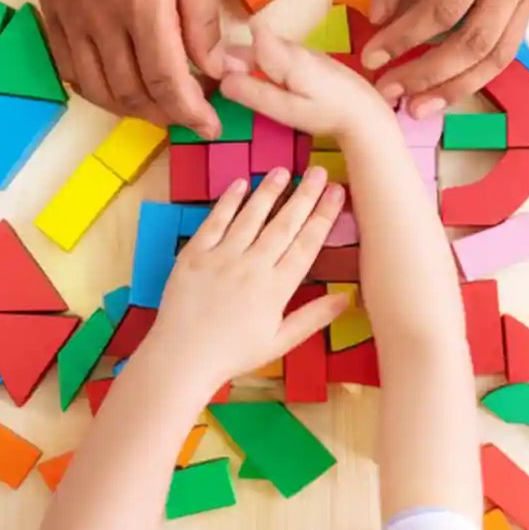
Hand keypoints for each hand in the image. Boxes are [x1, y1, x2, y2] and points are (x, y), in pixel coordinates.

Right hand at [17, 0, 223, 136]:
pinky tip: (118, 85)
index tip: (208, 125)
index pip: (166, 80)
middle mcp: (101, 20)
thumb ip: (201, 15)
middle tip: (188, 114)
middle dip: (164, 114)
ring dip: (131, 109)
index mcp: (142, 4)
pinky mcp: (52, 12)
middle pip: (131, 93)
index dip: (189, 112)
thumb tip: (214, 66)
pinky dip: (97, 90)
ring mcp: (70, 18)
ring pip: (99, 90)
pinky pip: (69, 70)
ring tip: (158, 106)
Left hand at [143, 168, 348, 387]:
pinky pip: (215, 221)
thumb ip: (313, 317)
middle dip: (304, 195)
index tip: (337, 193)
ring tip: (284, 170)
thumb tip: (347, 297)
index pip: (307, 244)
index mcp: (276, 288)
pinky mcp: (195, 254)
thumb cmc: (233, 354)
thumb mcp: (280, 341)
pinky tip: (241, 184)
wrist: (181, 358)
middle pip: (284, 224)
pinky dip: (229, 201)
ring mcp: (222, 258)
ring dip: (269, 191)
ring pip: (251, 216)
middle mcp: (252, 267)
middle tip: (320, 171)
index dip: (324, 215)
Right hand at [219, 23, 393, 140]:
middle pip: (256, 44)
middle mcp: (293, 46)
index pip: (252, 32)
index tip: (219, 71)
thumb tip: (221, 78)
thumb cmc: (326, 114)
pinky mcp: (311, 61)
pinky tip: (271, 88)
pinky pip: (281, 58)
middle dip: (236, 60)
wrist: (366, 115)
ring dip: (252, 65)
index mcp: (285, 54)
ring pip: (268, 51)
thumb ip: (254, 92)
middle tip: (228, 88)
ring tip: (244, 90)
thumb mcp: (286, 109)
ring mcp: (304, 51)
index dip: (231, 47)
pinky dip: (269, 69)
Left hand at [363, 0, 528, 118]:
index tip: (373, 55)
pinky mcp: (527, 2)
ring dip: (456, 88)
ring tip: (418, 108)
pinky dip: (475, 77)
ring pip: (496, 57)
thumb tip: (378, 17)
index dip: (406, 38)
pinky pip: (505, 51)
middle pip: (473, 43)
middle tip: (389, 91)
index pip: (444, 8)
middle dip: (428, 74)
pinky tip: (446, 91)